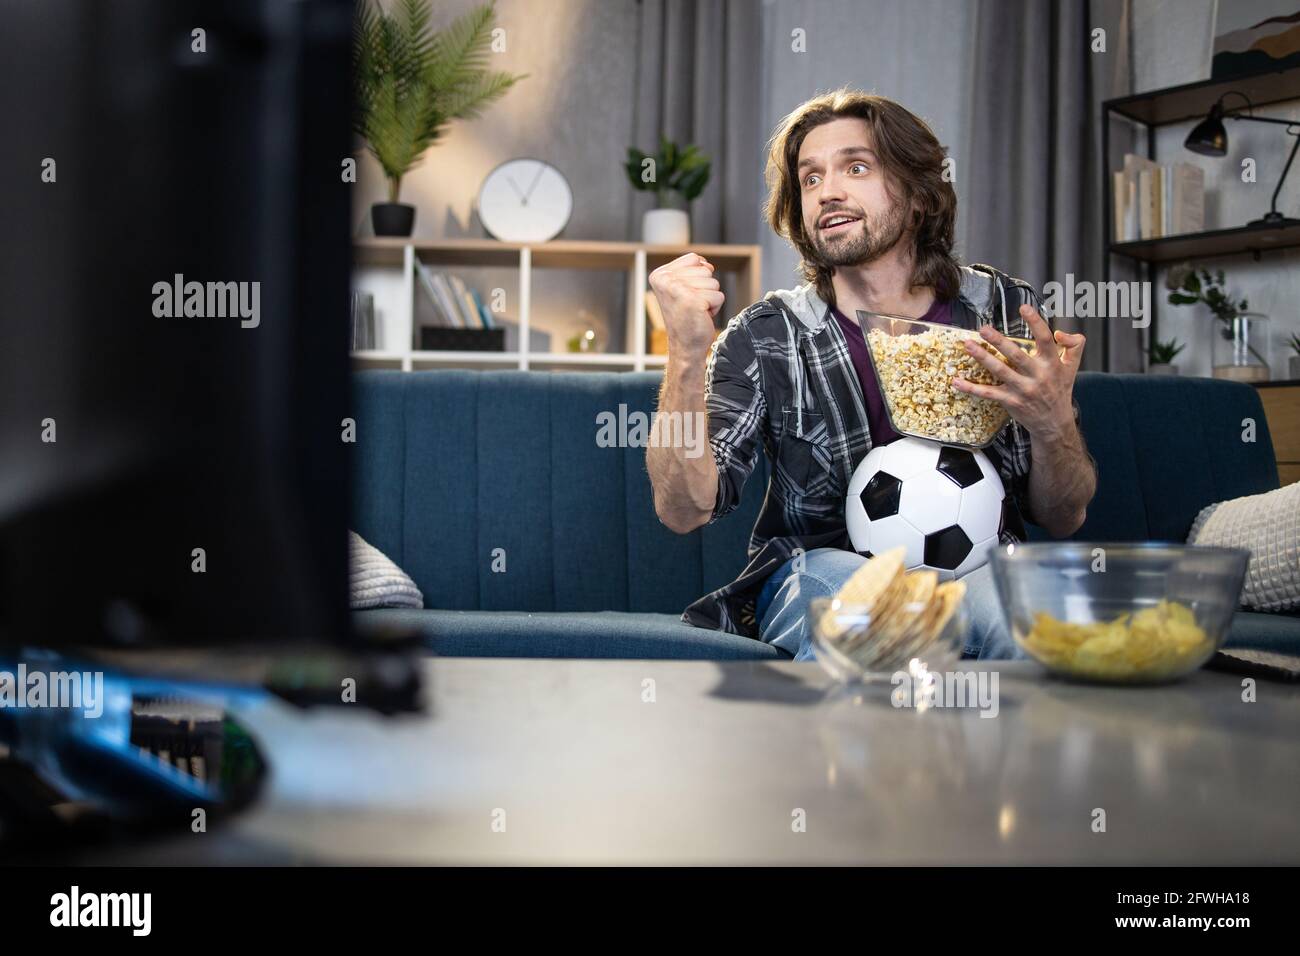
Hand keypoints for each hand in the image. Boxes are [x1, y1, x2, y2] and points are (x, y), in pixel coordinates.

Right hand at [648, 252, 724, 360]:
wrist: (684, 345)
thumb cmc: (685, 317)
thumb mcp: (682, 287)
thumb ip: (691, 271)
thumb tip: (707, 264)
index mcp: (659, 275)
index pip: (693, 258)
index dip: (697, 276)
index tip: (686, 294)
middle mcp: (665, 280)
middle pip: (705, 269)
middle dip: (705, 288)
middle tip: (692, 305)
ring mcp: (678, 290)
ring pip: (713, 282)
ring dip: (710, 298)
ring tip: (696, 310)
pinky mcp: (693, 301)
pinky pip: (719, 296)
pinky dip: (715, 308)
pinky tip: (701, 316)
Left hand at [951, 303, 1086, 439]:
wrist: (1054, 423)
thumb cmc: (1060, 390)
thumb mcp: (1072, 366)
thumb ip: (1074, 344)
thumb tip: (1060, 332)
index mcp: (1052, 363)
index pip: (1045, 339)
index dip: (1036, 323)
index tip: (1024, 308)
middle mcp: (1037, 376)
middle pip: (1016, 355)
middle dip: (999, 341)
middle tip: (983, 329)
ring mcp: (1022, 389)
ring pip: (1000, 371)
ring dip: (982, 358)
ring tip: (968, 345)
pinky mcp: (1010, 401)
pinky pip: (988, 393)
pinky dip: (971, 388)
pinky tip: (957, 381)